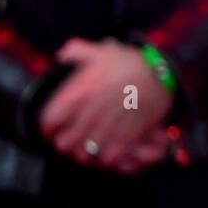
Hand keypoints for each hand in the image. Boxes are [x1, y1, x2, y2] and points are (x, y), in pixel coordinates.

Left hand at [37, 37, 175, 172]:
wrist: (161, 73)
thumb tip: (60, 56)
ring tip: (84, 146)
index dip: (46, 126)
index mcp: (80, 92)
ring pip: (84, 153)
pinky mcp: (127, 136)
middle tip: (67, 138)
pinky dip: (104, 157)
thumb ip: (76, 51)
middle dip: (63, 141)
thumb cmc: (130, 62)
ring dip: (82, 151)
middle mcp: (91, 112)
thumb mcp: (101, 50)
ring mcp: (109, 126)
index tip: (50, 127)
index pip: (49, 120)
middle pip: (64, 143)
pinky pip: (107, 158)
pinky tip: (104, 150)